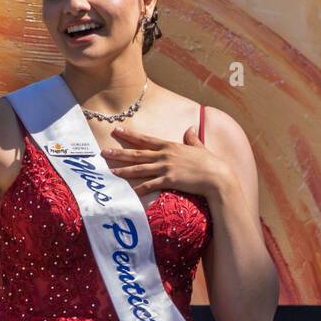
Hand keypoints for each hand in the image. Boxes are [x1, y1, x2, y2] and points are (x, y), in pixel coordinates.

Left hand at [100, 124, 237, 200]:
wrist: (217, 176)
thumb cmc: (210, 163)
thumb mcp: (199, 147)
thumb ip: (192, 139)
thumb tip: (190, 129)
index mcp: (170, 146)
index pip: (146, 139)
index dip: (130, 136)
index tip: (117, 131)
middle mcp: (165, 155)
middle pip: (137, 153)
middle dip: (119, 152)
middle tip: (104, 152)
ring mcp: (166, 168)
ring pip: (140, 169)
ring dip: (124, 170)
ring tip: (110, 170)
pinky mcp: (169, 180)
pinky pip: (149, 185)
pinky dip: (138, 189)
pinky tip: (128, 191)